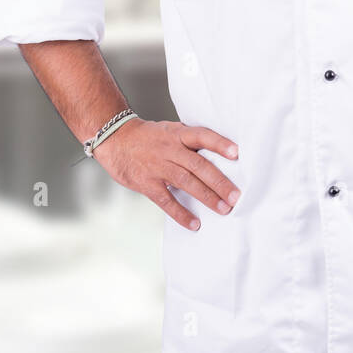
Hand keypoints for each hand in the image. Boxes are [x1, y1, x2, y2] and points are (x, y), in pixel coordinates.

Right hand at [92, 118, 239, 231]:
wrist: (115, 140)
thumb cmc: (148, 137)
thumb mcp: (170, 130)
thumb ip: (191, 140)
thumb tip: (219, 150)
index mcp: (178, 134)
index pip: (202, 136)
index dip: (219, 143)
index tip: (236, 153)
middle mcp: (170, 149)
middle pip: (198, 165)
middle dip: (219, 181)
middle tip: (235, 196)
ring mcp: (158, 167)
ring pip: (186, 182)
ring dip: (206, 197)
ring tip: (223, 209)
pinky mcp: (147, 183)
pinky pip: (166, 200)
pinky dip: (180, 213)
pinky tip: (194, 223)